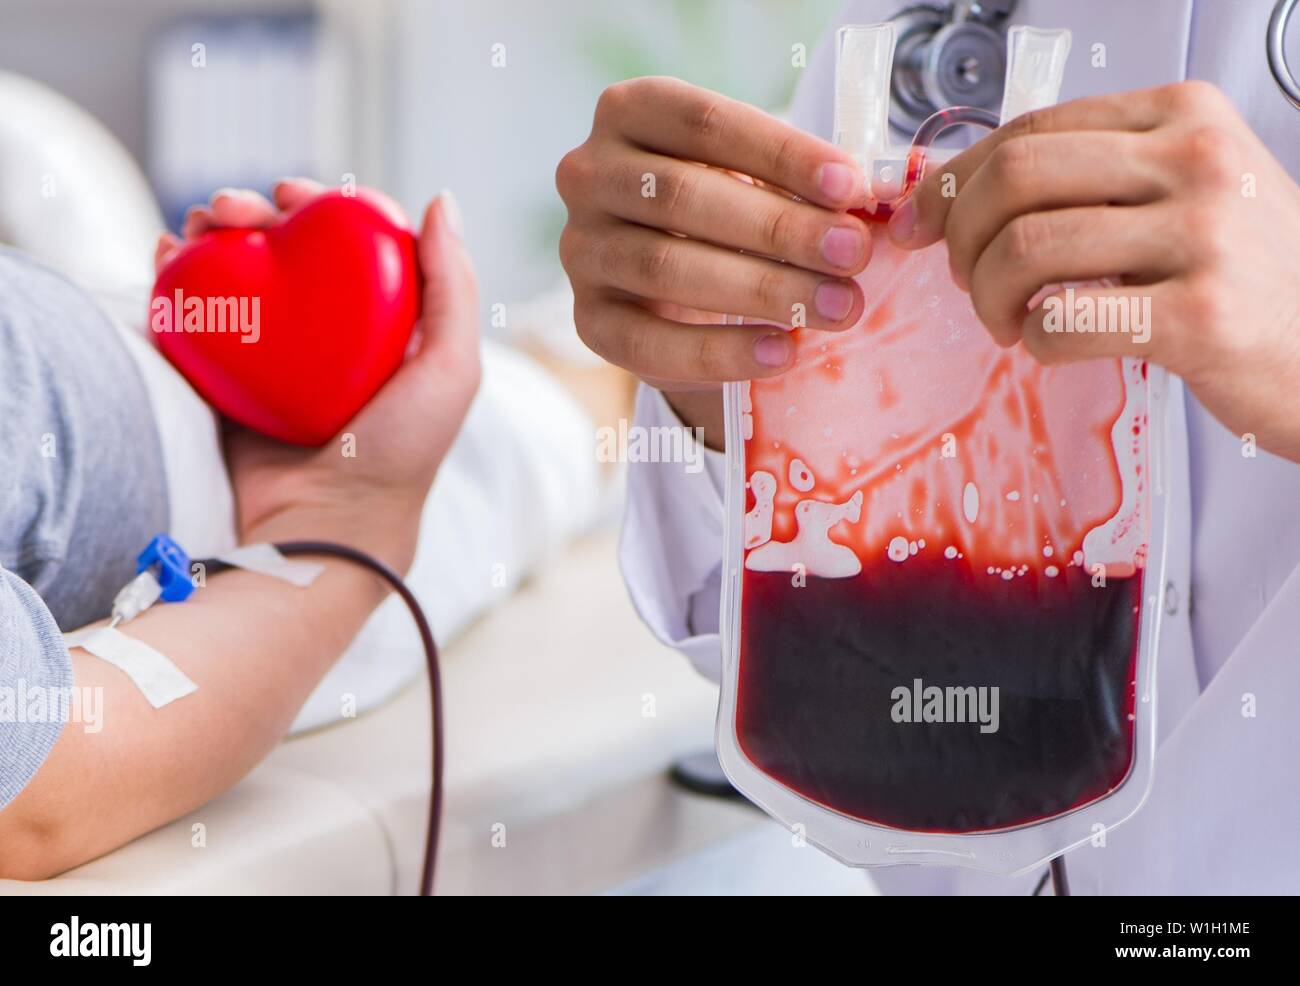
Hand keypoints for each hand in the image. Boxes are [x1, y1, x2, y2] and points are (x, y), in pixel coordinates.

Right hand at [155, 179, 479, 570]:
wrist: (324, 526)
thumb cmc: (398, 455)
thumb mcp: (449, 371)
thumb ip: (453, 288)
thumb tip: (441, 202)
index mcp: (384, 326)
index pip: (353, 244)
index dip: (327, 207)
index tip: (299, 194)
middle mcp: (330, 336)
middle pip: (289, 248)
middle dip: (256, 211)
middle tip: (233, 207)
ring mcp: (276, 357)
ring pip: (240, 272)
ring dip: (211, 233)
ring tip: (195, 226)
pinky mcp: (228, 379)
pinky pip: (200, 317)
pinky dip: (177, 277)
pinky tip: (165, 254)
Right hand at [556, 77, 872, 442]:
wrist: (670, 287)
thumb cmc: (726, 208)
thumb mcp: (752, 175)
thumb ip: (797, 181)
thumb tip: (876, 201)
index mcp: (629, 112)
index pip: (704, 123)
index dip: (781, 155)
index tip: (850, 188)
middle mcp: (588, 174)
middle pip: (684, 198)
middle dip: (779, 228)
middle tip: (853, 255)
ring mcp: (580, 249)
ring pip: (667, 267)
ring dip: (762, 290)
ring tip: (836, 307)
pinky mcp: (587, 320)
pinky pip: (650, 343)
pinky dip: (722, 352)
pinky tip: (783, 353)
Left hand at [890, 81, 1299, 460]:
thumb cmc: (1244, 275)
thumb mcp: (1180, 193)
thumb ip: (1084, 179)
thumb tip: (950, 191)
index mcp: (1181, 115)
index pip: (1029, 131)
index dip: (952, 182)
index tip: (918, 223)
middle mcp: (1196, 160)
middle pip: (1015, 178)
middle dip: (959, 237)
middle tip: (964, 279)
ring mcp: (1205, 235)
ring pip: (1027, 248)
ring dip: (987, 297)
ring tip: (1004, 321)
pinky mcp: (1202, 317)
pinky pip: (1063, 322)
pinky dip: (1033, 341)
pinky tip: (1047, 345)